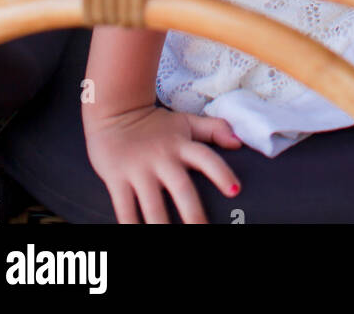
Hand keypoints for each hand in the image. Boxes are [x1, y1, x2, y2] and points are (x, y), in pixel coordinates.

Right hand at [84, 102, 243, 223]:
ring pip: (153, 205)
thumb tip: (239, 142)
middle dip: (194, 214)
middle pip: (182, 189)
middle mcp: (162, 158)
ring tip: (170, 244)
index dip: (221, 173)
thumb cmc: (154, 124)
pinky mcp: (117, 178)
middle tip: (204, 231)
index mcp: (181, 145)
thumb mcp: (185, 122)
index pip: (206, 158)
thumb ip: (213, 129)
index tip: (235, 191)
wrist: (114, 110)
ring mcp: (139, 170)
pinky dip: (131, 225)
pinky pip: (125, 208)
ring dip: (162, 227)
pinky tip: (139, 236)